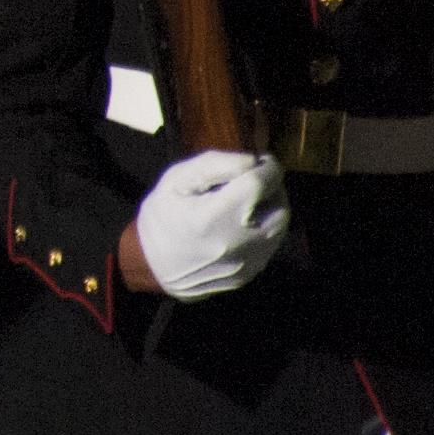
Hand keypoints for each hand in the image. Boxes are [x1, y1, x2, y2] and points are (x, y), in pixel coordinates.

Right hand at [130, 148, 291, 301]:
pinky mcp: (250, 274)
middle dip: (273, 187)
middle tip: (255, 179)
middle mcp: (236, 242)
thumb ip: (213, 165)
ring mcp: (246, 262)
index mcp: (213, 216)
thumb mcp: (174, 180)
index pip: (259, 183)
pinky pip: (271, 244)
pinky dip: (265, 227)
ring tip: (250, 201)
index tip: (261, 160)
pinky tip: (244, 223)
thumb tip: (251, 161)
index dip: (268, 167)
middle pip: (279, 206)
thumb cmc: (161, 217)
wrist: (152, 266)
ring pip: (280, 226)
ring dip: (272, 207)